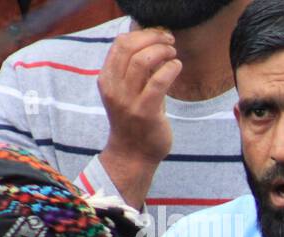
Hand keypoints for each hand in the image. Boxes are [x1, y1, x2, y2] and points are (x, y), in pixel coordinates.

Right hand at [98, 29, 180, 206]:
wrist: (133, 154)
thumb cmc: (135, 120)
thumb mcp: (128, 92)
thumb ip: (136, 72)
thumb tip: (154, 45)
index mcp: (106, 79)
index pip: (119, 44)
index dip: (141, 34)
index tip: (159, 36)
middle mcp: (113, 87)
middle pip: (128, 47)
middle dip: (152, 39)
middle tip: (170, 41)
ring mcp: (127, 100)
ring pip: (141, 61)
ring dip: (161, 51)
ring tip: (173, 53)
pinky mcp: (144, 112)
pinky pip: (158, 82)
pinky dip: (170, 69)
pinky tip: (177, 66)